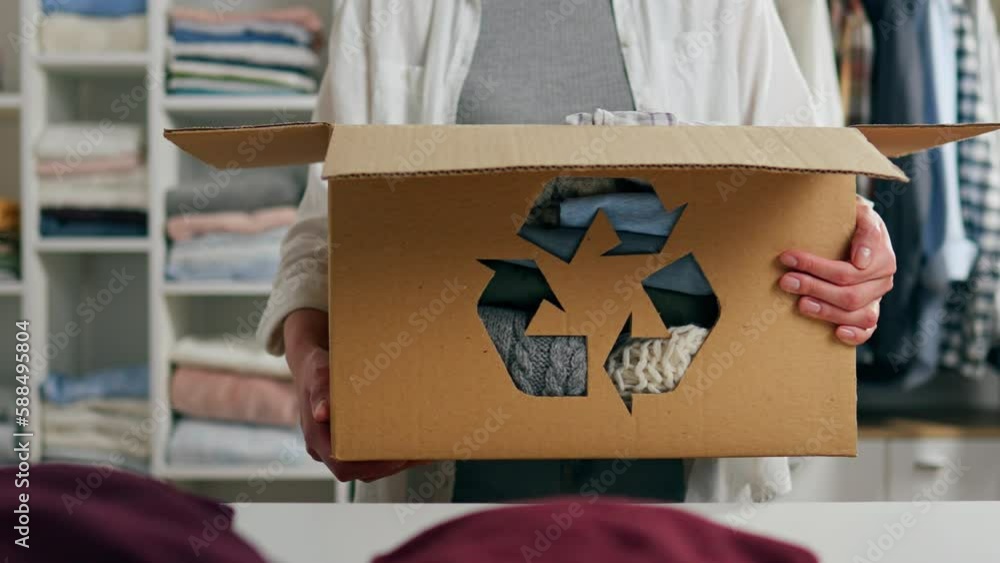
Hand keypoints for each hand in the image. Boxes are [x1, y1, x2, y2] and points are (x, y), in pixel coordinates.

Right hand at [284, 308, 419, 481]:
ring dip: (398, 461)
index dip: (371, 465)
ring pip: (371, 466)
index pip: (343, 466)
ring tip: (424, 450)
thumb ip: (320, 391)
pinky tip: (417, 443)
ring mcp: (341, 448)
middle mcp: (327, 449)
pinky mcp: (353, 442)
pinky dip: (395, 452)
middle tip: (418, 452)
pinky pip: (375, 455)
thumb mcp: (317, 375)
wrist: (315, 368)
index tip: (396, 456)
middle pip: (363, 470)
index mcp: (317, 439)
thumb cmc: (316, 370)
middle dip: (392, 464)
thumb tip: (321, 412)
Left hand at [777, 198, 895, 345]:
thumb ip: (864, 229)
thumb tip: (860, 260)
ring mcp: (876, 299)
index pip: (847, 270)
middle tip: (785, 281)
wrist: (858, 230)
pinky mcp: (869, 312)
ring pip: (856, 314)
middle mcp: (882, 282)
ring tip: (800, 304)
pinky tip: (836, 333)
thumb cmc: (853, 222)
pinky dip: (855, 335)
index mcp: (882, 259)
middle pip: (848, 294)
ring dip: (826, 311)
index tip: (788, 257)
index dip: (815, 266)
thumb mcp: (860, 214)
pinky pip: (868, 330)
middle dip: (813, 287)